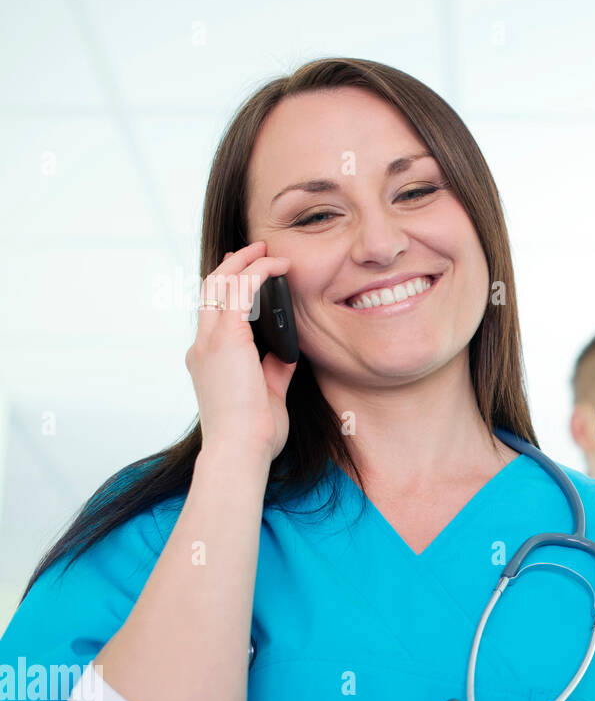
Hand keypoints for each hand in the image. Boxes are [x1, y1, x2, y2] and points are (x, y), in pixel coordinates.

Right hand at [187, 241, 297, 464]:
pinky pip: (240, 291)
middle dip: (233, 266)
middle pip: (210, 290)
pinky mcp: (226, 339)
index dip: (228, 289)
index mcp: (208, 360)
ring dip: (244, 263)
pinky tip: (276, 267)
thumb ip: (274, 370)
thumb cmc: (253, 434)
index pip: (214, 314)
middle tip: (257, 251)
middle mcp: (202, 346)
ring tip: (267, 252)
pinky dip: (257, 274)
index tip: (246, 275)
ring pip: (220, 283)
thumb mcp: (268, 394)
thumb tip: (286, 352)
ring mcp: (210, 341)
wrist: (240, 450)